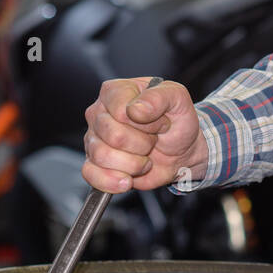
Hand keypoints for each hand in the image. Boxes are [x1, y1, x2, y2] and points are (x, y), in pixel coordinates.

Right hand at [81, 76, 208, 192]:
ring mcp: (94, 139)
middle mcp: (99, 113)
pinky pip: (91, 175)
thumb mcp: (178, 98)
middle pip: (114, 136)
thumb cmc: (176, 121)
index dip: (147, 123)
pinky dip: (113, 181)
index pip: (122, 112)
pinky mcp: (94, 163)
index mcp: (115, 91)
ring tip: (144, 157)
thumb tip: (135, 110)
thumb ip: (158, 97)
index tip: (161, 122)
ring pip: (103, 157)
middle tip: (152, 140)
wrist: (182, 150)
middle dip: (143, 144)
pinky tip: (128, 179)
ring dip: (133, 164)